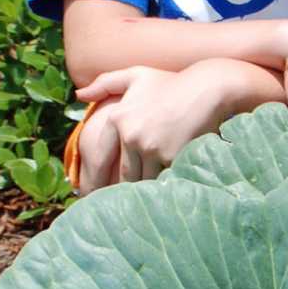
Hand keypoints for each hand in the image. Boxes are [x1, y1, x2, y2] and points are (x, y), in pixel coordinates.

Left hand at [74, 61, 285, 189]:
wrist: (208, 90)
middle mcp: (130, 134)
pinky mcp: (172, 157)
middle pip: (122, 175)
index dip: (95, 181)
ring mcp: (152, 147)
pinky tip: (161, 198)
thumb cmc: (172, 83)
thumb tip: (78, 94)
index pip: (100, 158)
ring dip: (143, 191)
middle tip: (113, 212)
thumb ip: (105, 83)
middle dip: (119, 193)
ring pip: (142, 181)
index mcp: (118, 118)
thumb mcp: (136, 76)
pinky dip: (162, 187)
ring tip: (140, 207)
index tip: (91, 196)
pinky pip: (163, 179)